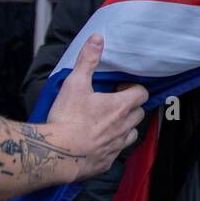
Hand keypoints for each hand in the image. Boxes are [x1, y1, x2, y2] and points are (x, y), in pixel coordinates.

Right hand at [45, 34, 147, 180]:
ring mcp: (117, 145)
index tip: (119, 88)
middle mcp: (124, 126)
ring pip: (132, 133)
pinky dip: (112, 145)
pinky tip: (98, 141)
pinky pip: (117, 151)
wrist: (57, 154)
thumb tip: (98, 39)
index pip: (142, 93)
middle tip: (112, 103)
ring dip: (125, 126)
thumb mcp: (75, 84)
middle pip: (139, 113)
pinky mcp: (107, 161)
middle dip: (130, 106)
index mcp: (120, 106)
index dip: (134, 88)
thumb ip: (88, 60)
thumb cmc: (67, 119)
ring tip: (107, 122)